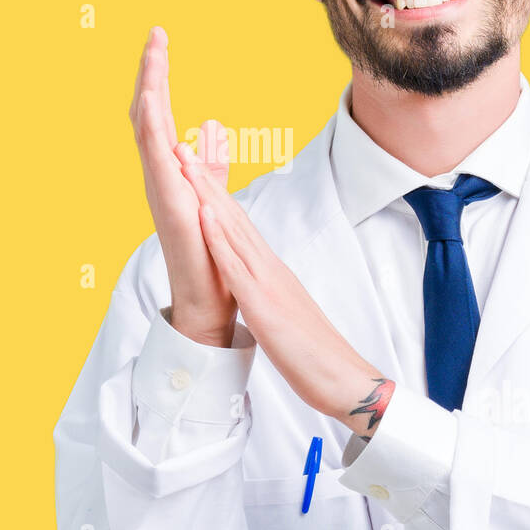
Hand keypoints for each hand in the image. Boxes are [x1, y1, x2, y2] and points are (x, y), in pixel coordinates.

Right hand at [129, 26, 237, 346]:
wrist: (206, 296)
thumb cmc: (206, 251)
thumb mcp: (211, 192)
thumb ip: (209, 161)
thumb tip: (211, 128)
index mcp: (169, 168)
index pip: (161, 113)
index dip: (159, 77)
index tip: (161, 40)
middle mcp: (158, 173)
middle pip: (149, 112)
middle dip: (152, 72)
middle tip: (155, 33)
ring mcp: (160, 186)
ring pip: (148, 128)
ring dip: (150, 89)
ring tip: (152, 55)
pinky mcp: (167, 201)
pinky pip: (156, 158)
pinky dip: (151, 127)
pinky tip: (150, 101)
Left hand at [175, 137, 393, 438]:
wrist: (347, 381)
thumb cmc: (317, 356)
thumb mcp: (286, 317)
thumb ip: (272, 298)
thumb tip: (259, 291)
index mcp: (273, 274)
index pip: (240, 228)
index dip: (216, 198)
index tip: (195, 173)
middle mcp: (270, 270)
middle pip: (234, 218)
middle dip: (205, 183)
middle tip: (182, 149)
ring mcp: (268, 284)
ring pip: (233, 231)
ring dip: (207, 197)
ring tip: (186, 165)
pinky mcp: (264, 306)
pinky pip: (236, 268)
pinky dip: (218, 239)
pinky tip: (203, 215)